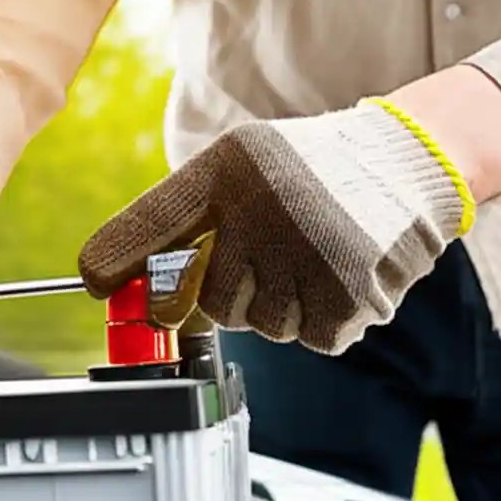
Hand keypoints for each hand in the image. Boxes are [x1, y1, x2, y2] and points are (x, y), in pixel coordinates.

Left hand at [78, 98, 475, 354]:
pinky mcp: (349, 292)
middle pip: (210, 299)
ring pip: (259, 324)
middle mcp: (267, 206)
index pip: (154, 221)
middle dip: (232, 294)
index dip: (117, 256)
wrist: (407, 162)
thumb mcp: (238, 171)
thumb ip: (184, 224)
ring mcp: (310, 250)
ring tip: (307, 260)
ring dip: (279, 306)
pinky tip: (336, 277)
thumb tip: (132, 296)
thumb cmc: (305, 174)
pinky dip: (321, 319)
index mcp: (231, 168)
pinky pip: (307, 338)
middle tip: (266, 259)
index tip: (93, 281)